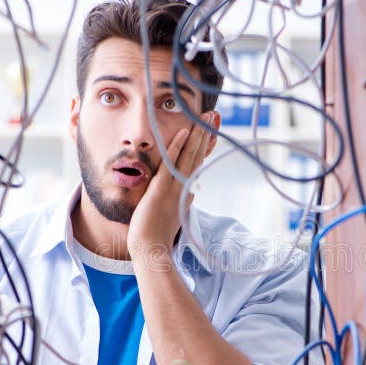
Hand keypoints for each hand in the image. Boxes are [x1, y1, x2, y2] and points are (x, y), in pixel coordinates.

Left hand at [128, 112, 216, 262]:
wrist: (151, 249)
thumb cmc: (156, 236)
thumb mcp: (172, 214)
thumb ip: (180, 202)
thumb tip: (191, 195)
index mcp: (187, 192)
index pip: (198, 163)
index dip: (205, 145)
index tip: (212, 130)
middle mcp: (185, 187)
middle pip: (199, 155)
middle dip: (206, 134)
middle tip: (214, 115)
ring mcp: (175, 188)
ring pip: (190, 156)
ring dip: (198, 135)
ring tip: (205, 116)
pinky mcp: (162, 189)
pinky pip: (171, 164)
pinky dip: (178, 148)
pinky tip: (184, 133)